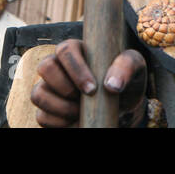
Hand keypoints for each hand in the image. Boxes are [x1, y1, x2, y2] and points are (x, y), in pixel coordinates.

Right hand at [29, 40, 145, 127]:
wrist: (123, 108)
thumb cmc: (126, 81)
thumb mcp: (136, 68)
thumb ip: (126, 66)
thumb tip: (110, 85)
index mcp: (76, 50)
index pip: (65, 50)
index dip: (75, 69)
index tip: (92, 89)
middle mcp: (58, 66)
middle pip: (45, 67)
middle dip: (65, 87)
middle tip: (86, 99)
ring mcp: (49, 88)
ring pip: (38, 94)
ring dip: (61, 108)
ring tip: (81, 112)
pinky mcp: (47, 110)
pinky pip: (42, 117)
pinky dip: (60, 123)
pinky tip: (77, 121)